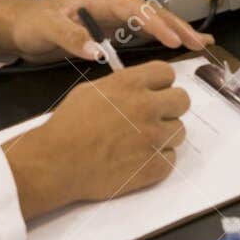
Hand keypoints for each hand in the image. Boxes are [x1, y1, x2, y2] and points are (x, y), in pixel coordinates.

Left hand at [0, 0, 210, 63]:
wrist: (18, 28)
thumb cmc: (31, 23)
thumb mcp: (46, 28)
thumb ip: (71, 37)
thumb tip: (97, 51)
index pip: (134, 9)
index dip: (156, 24)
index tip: (174, 41)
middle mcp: (110, 5)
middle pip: (150, 13)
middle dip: (176, 26)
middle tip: (200, 43)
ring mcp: (112, 17)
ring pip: (151, 22)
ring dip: (175, 31)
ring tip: (201, 43)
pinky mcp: (111, 30)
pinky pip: (142, 33)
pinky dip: (162, 39)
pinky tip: (177, 47)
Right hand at [2, 62, 189, 219]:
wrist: (57, 162)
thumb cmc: (67, 127)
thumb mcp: (91, 90)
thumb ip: (121, 85)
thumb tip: (139, 87)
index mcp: (130, 84)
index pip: (167, 73)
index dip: (161, 84)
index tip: (155, 92)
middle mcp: (146, 107)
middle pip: (182, 100)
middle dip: (169, 108)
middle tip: (153, 117)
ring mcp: (153, 138)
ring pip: (179, 131)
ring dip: (164, 136)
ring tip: (139, 142)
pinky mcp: (154, 166)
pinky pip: (171, 159)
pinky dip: (158, 161)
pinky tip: (137, 160)